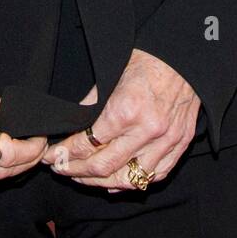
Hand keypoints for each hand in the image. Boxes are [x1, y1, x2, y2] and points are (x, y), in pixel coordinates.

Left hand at [40, 48, 199, 190]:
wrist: (184, 54)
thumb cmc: (148, 59)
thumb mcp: (112, 73)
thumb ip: (92, 102)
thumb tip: (70, 124)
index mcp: (126, 110)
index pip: (87, 144)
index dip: (65, 153)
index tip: (52, 157)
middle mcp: (147, 130)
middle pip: (104, 166)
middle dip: (76, 171)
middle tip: (61, 170)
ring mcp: (166, 140)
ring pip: (128, 179)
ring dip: (100, 183)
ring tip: (83, 178)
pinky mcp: (181, 143)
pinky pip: (156, 175)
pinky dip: (134, 182)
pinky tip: (116, 182)